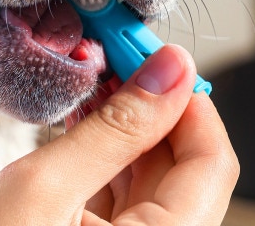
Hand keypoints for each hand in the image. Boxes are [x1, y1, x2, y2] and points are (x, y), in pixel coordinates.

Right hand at [0, 45, 237, 225]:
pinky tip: (81, 118)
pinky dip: (105, 157)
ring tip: (95, 79)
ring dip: (128, 127)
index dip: (188, 101)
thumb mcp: (42, 187)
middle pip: (185, 171)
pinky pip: (121, 201)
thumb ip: (115, 128)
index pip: (212, 164)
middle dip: (154, 107)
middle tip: (119, 53)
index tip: (156, 54)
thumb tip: (172, 69)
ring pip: (152, 183)